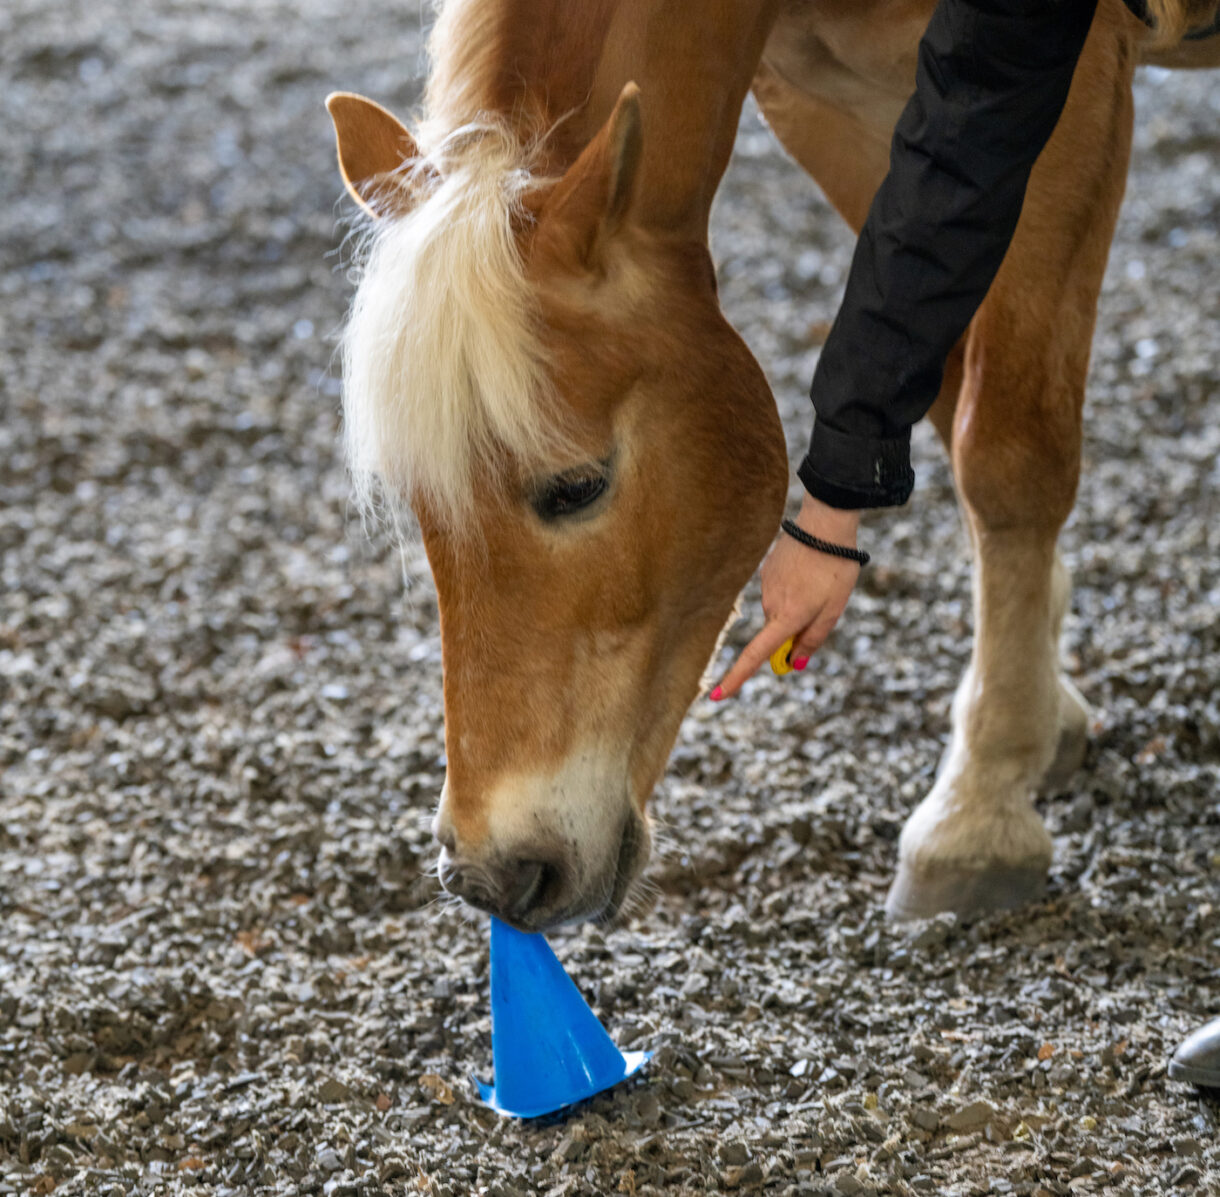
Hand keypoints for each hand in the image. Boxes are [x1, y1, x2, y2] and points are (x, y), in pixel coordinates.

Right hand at [712, 494, 861, 699]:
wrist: (824, 526)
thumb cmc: (835, 570)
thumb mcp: (833, 611)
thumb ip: (812, 639)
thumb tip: (795, 663)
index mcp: (788, 617)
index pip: (756, 655)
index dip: (737, 678)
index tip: (719, 696)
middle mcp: (771, 604)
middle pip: (777, 632)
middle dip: (794, 632)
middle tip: (823, 610)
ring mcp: (767, 586)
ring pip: (779, 610)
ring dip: (797, 606)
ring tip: (820, 582)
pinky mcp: (766, 570)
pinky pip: (778, 591)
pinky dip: (792, 589)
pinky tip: (808, 571)